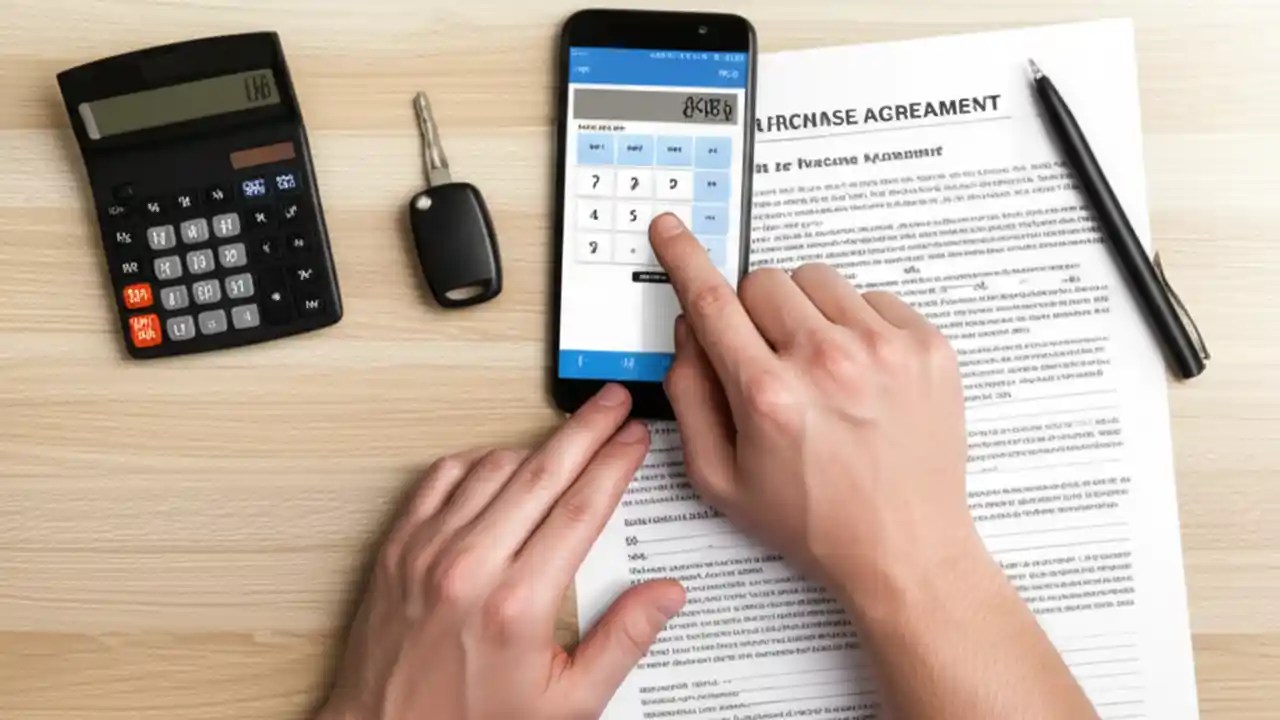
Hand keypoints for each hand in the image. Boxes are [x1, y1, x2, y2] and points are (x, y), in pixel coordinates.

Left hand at [319, 385, 684, 719]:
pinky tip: (500, 462)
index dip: (614, 463)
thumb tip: (665, 594)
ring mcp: (427, 551)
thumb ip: (622, 641)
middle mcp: (469, 566)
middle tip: (612, 402)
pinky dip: (477, 461)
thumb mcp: (566, 703)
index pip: (581, 508)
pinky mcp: (396, 548)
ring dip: (536, 445)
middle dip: (586, 429)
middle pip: (543, 472)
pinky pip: (441, 478)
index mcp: (518, 603)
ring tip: (568, 437)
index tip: (634, 438)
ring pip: (493, 467)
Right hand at [650, 213, 976, 607]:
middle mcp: (827, 363)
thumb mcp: (720, 478)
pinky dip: (856, 325)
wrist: (905, 549)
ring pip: (817, 280)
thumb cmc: (815, 522)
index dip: (684, 257)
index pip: (712, 301)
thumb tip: (688, 334)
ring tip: (819, 368)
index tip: (672, 229)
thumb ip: (690, 396)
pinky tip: (859, 374)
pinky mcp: (926, 346)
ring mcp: (884, 349)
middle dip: (754, 314)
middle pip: (764, 281)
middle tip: (769, 360)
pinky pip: (872, 297)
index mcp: (769, 396)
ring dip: (806, 312)